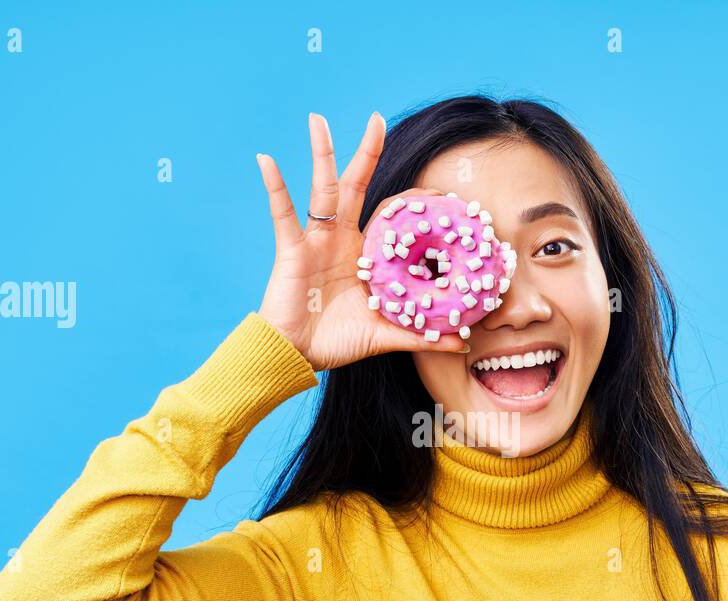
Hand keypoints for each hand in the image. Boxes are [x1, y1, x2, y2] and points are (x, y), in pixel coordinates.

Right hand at [253, 112, 469, 370]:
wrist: (295, 355)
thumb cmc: (335, 343)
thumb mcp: (384, 335)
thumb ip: (419, 335)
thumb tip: (460, 343)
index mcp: (361, 255)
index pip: (386, 216)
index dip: (406, 202)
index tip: (431, 190)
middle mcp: (338, 239)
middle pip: (354, 186)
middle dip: (365, 153)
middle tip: (376, 118)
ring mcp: (313, 240)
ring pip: (320, 188)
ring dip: (320, 153)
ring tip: (318, 119)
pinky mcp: (291, 249)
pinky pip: (282, 213)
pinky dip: (274, 186)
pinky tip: (266, 159)